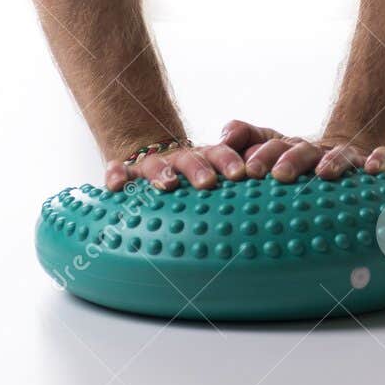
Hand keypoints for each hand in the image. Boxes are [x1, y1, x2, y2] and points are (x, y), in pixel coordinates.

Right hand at [103, 139, 248, 193]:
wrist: (159, 162)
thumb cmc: (197, 185)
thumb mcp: (218, 185)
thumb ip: (240, 200)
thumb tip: (270, 231)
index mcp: (206, 159)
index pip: (220, 153)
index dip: (230, 161)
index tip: (241, 174)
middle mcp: (179, 160)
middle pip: (190, 157)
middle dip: (200, 167)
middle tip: (209, 182)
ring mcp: (152, 166)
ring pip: (155, 163)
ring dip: (162, 171)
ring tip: (168, 184)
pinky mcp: (126, 174)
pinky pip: (119, 171)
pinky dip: (116, 175)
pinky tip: (114, 186)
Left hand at [220, 120, 384, 182]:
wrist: (349, 150)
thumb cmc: (302, 163)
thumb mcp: (273, 152)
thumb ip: (247, 140)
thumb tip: (223, 135)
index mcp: (288, 147)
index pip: (270, 144)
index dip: (259, 154)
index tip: (247, 172)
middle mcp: (315, 149)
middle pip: (301, 148)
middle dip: (290, 160)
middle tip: (278, 176)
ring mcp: (345, 154)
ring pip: (339, 154)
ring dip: (332, 162)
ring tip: (324, 173)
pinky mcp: (373, 160)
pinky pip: (379, 156)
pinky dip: (377, 160)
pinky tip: (372, 170)